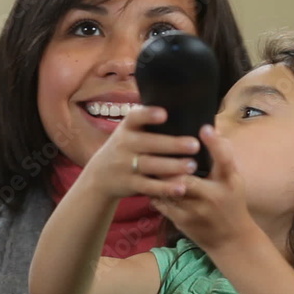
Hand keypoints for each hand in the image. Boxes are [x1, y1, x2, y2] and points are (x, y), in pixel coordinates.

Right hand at [82, 105, 200, 198]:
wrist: (99, 176)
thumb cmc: (125, 149)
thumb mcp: (129, 132)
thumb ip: (148, 123)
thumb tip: (184, 105)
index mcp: (126, 128)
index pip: (135, 117)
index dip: (148, 115)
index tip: (164, 114)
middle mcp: (123, 145)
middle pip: (148, 143)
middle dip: (172, 144)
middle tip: (194, 145)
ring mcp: (124, 165)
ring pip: (150, 165)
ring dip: (172, 166)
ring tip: (192, 166)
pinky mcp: (129, 184)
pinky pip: (148, 186)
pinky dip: (164, 188)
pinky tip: (181, 187)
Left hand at [151, 125, 260, 253]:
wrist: (231, 240)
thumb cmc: (232, 202)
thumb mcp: (233, 180)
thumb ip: (223, 157)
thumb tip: (210, 128)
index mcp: (229, 182)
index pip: (225, 160)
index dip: (215, 143)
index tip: (204, 128)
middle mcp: (213, 196)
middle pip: (185, 176)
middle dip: (169, 163)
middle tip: (155, 147)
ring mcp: (195, 210)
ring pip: (168, 188)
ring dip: (156, 176)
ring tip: (144, 161)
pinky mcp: (181, 221)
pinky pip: (161, 201)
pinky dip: (153, 190)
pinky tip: (146, 181)